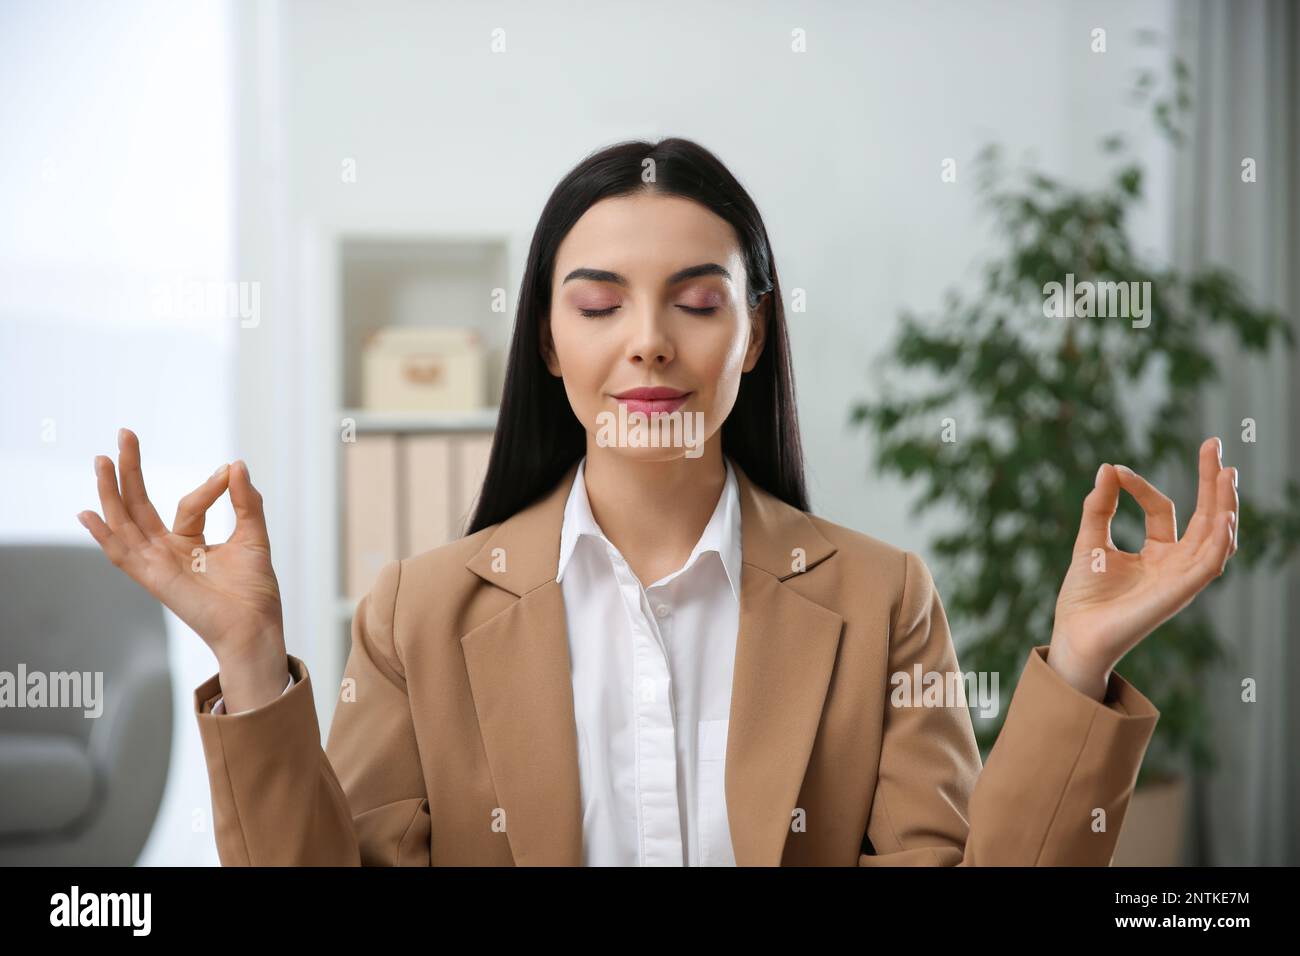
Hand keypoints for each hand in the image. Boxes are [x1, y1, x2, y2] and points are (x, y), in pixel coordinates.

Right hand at [77, 428, 285, 671]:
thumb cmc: (254, 590)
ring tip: (102, 459)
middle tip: (125, 433)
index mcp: (189, 543)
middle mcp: (167, 552)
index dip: (209, 486)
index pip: (188, 504)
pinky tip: (87, 513)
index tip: (229, 472)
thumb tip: (236, 464)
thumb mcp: (253, 535)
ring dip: (112, 491)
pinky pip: (122, 554)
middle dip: (131, 470)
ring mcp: (157, 564)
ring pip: (126, 522)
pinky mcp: (153, 579)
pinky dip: (104, 535)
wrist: (255, 626)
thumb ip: (245, 501)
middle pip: (140, 505)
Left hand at [1048, 436, 1238, 699]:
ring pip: (1216, 537)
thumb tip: (1107, 467)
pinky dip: (1220, 540)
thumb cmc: (1083, 597)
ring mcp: (1181, 578)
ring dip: (1224, 504)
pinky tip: (1224, 515)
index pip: (1164, 511)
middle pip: (1205, 517)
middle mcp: (1175, 565)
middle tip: (1215, 445)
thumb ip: (1100, 507)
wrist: (1075, 634)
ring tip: (1226, 472)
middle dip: (1212, 482)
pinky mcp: (1180, 592)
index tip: (1116, 471)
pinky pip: (1209, 564)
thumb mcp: (1090, 541)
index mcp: (1157, 554)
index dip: (1142, 487)